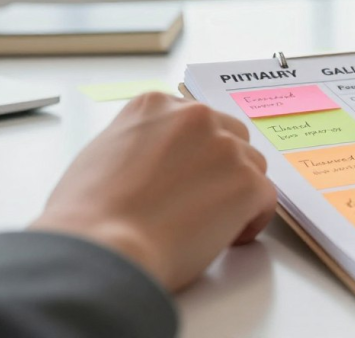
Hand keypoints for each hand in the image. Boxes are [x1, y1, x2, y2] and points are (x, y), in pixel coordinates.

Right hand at [30, 93, 277, 290]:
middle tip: (201, 200)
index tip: (184, 175)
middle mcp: (194, 116)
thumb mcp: (99, 154)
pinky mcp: (247, 182)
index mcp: (154, 105)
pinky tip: (229, 236)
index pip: (193, 120)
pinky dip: (253, 219)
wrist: (103, 248)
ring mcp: (225, 147)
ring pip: (252, 165)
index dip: (192, 152)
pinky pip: (266, 198)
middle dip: (221, 166)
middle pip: (230, 135)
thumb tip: (153, 161)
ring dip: (237, 191)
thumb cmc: (88, 216)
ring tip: (209, 222)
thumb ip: (136, 143)